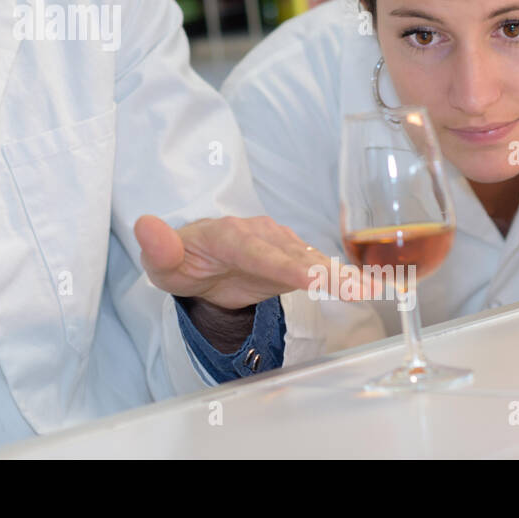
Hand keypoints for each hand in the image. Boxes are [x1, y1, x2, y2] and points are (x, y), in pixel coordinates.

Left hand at [134, 213, 378, 309]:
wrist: (197, 262)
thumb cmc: (180, 262)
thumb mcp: (160, 264)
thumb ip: (157, 248)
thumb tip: (144, 226)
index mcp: (225, 234)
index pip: (256, 250)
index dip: (284, 262)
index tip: (309, 275)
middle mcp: (258, 233)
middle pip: (294, 254)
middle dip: (326, 272)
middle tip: (361, 290)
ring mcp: (279, 243)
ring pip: (313, 259)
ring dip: (344, 275)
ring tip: (375, 291)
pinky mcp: (293, 256)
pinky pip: (320, 266)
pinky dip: (346, 277)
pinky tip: (374, 288)